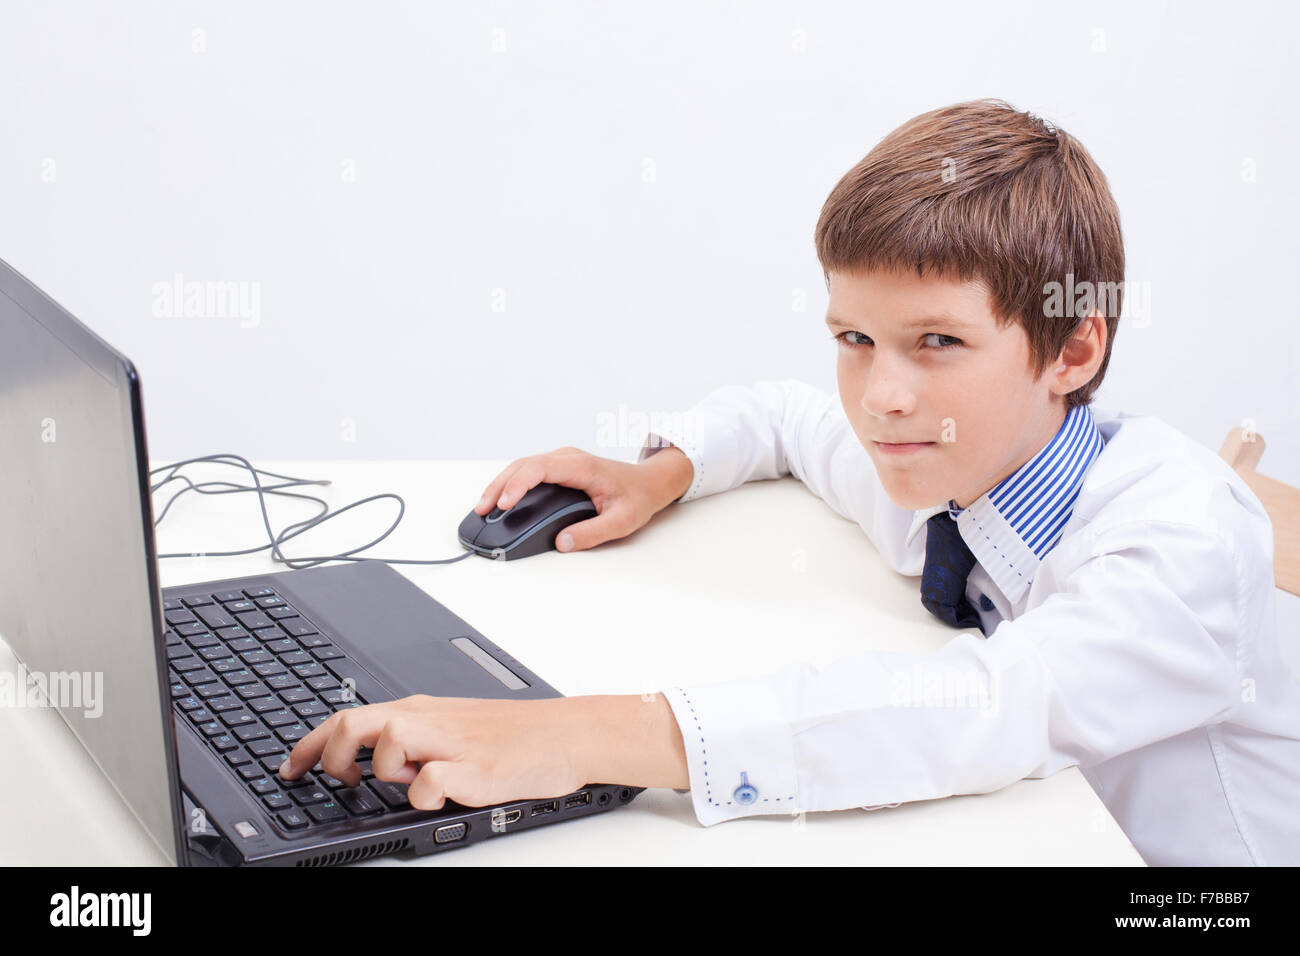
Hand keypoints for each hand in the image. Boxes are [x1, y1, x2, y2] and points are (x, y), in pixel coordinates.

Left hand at [278, 695, 587, 809]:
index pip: (348, 717)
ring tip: (410, 781)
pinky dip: (424, 793)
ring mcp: (452, 744)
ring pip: (388, 742)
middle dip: (333, 754)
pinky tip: (440, 793)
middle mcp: (429, 720)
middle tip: (343, 780)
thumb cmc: (512, 733)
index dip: (309, 745)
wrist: (564, 733)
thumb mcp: (452, 724)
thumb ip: (411, 737)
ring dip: (385, 770)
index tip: (290, 769)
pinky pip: (430, 782)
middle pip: (355, 722)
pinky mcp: (475, 769)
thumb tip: (370, 758)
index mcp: (419, 709)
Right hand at [472, 445, 692, 551]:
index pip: (540, 469)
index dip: (518, 484)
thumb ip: (593, 532)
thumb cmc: (638, 497)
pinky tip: (500, 500)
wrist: (649, 482)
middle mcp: (568, 459)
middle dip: (499, 486)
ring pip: (522, 466)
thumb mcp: (622, 520)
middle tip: (482, 509)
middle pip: (523, 465)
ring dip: (501, 484)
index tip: (505, 504)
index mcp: (582, 467)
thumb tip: (563, 542)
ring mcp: (562, 461)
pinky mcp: (559, 469)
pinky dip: (511, 484)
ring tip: (483, 507)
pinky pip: (529, 472)